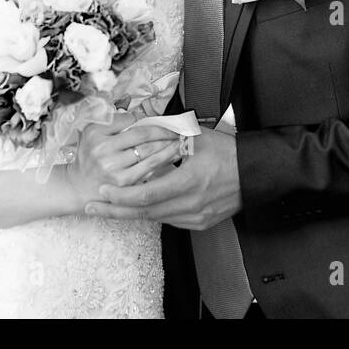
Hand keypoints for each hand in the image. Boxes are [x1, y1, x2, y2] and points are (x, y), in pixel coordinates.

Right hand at [65, 113, 180, 208]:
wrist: (78, 186)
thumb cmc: (90, 157)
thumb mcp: (92, 134)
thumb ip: (113, 123)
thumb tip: (143, 117)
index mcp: (95, 132)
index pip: (129, 119)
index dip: (148, 119)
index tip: (162, 120)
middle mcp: (102, 148)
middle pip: (142, 133)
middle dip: (164, 130)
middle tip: (179, 128)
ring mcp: (113, 166)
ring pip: (149, 150)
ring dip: (169, 143)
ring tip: (181, 139)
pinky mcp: (123, 182)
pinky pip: (149, 166)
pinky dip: (165, 158)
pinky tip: (175, 154)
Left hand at [84, 125, 240, 229]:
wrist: (257, 173)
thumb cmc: (229, 151)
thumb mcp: (197, 136)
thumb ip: (168, 134)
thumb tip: (141, 125)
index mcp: (189, 181)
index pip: (147, 195)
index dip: (121, 197)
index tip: (102, 192)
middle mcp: (191, 203)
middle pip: (145, 213)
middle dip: (115, 211)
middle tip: (91, 207)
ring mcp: (196, 216)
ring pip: (156, 218)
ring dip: (131, 214)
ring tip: (108, 209)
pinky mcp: (200, 223)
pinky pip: (170, 220)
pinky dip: (152, 213)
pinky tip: (138, 207)